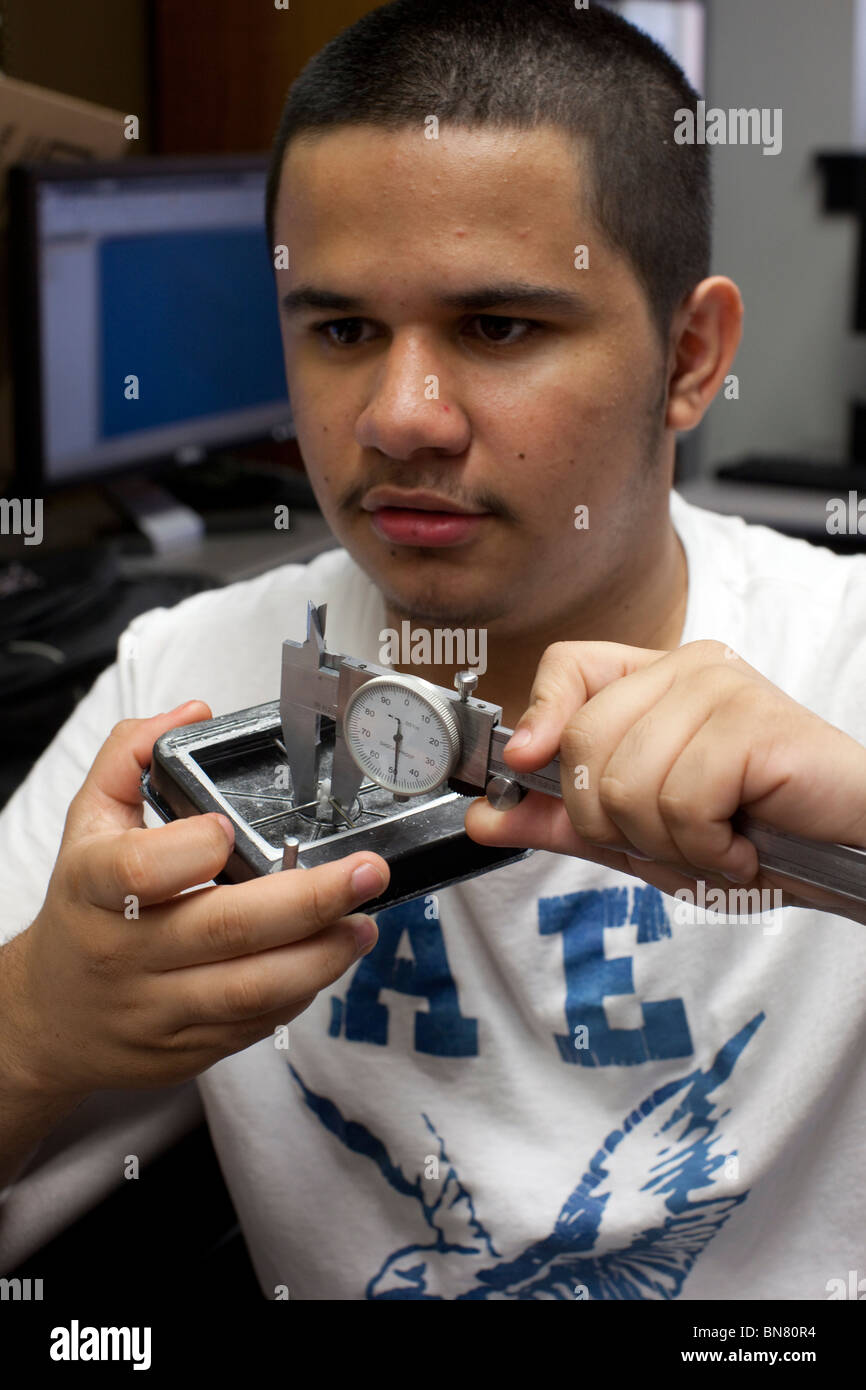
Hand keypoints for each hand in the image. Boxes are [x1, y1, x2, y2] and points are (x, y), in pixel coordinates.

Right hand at [3, 701, 389, 1101]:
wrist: (49, 1020)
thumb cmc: (83, 910)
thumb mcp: (86, 823)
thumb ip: (130, 755)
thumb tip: (193, 713)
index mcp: (95, 887)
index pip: (138, 869)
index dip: (190, 849)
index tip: (230, 828)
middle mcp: (126, 953)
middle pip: (224, 931)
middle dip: (309, 900)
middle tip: (366, 872)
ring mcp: (157, 1008)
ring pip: (250, 989)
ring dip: (322, 955)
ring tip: (364, 922)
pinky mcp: (186, 1049)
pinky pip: (255, 1024)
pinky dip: (300, 990)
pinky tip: (327, 957)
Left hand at [464, 640, 865, 924]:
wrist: (850, 852)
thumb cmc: (756, 833)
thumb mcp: (638, 833)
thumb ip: (562, 819)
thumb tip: (483, 816)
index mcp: (655, 681)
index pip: (567, 664)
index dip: (539, 716)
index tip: (525, 765)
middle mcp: (686, 670)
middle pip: (583, 743)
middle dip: (615, 822)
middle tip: (673, 835)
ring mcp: (722, 687)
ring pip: (625, 782)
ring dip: (669, 843)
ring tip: (717, 838)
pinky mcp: (753, 721)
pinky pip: (680, 799)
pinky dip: (707, 847)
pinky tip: (741, 842)